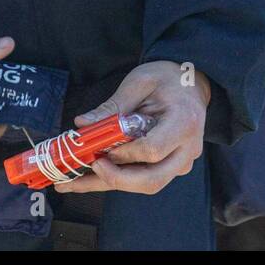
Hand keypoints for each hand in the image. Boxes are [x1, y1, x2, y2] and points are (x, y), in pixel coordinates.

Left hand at [56, 60, 208, 195]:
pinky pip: (143, 179)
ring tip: (73, 181)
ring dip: (109, 184)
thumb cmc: (168, 79)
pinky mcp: (171, 167)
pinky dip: (115, 180)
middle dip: (115, 179)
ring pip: (146, 185)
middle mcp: (187, 149)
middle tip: (87, 169)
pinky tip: (87, 180)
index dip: (124, 154)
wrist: (191, 85)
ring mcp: (181, 162)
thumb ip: (113, 106)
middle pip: (151, 179)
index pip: (152, 150)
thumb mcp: (140, 82)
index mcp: (183, 123)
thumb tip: (82, 124)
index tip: (101, 150)